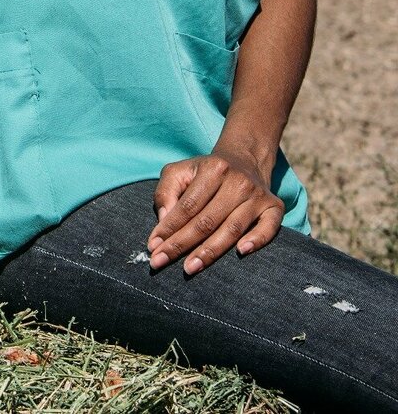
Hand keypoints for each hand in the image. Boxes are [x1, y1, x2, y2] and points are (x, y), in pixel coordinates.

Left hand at [147, 151, 283, 274]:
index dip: (168, 228)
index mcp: (213, 169)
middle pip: (207, 221)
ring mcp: (258, 195)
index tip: (153, 247)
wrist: (244, 161)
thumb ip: (166, 192)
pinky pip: (269, 227)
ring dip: (210, 252)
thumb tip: (164, 220)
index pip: (187, 206)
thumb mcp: (179, 172)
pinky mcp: (275, 207)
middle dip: (181, 244)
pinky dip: (257, 240)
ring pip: (232, 228)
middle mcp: (238, 182)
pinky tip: (241, 252)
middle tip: (161, 262)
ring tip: (190, 268)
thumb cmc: (205, 172)